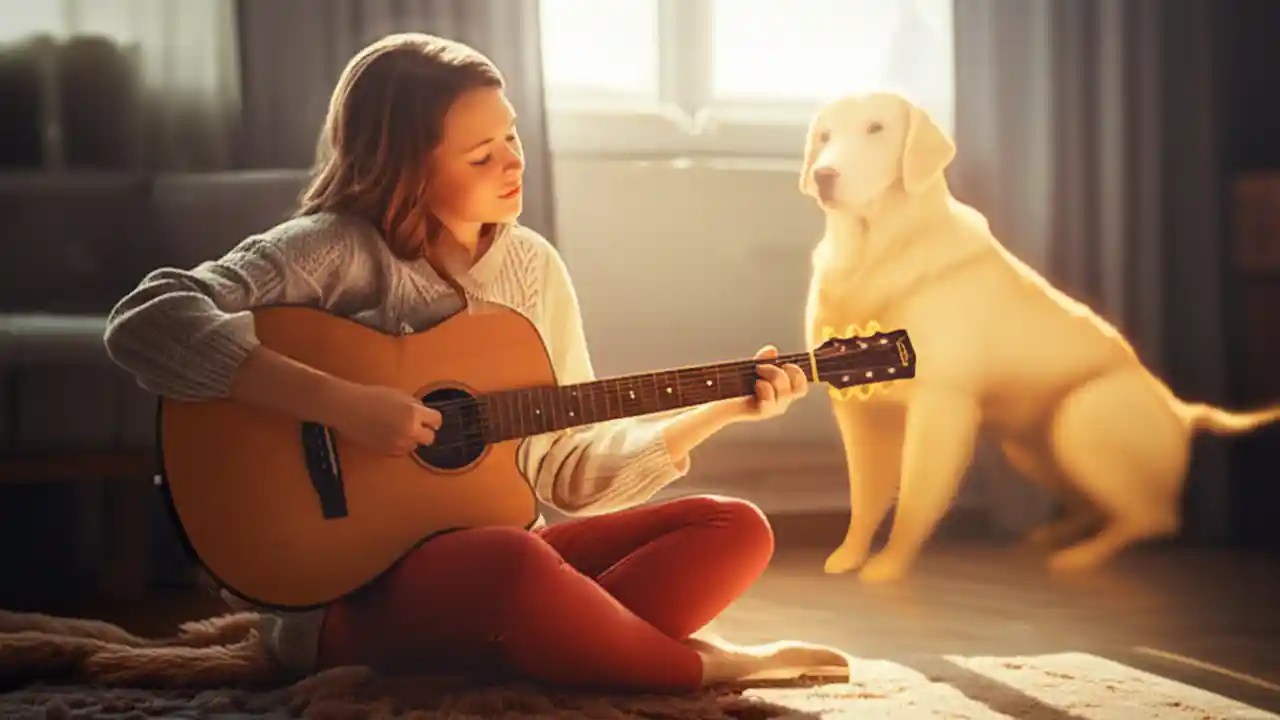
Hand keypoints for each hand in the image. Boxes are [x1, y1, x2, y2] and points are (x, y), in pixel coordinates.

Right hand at [327, 381, 441, 455]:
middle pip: (429, 438)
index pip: (436, 420)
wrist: (348, 408)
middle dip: (424, 431)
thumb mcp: (400, 395)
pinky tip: (389, 434)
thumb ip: (415, 406)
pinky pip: (400, 451)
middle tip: (416, 425)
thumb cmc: (372, 397)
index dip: (432, 418)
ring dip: (411, 439)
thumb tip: (424, 414)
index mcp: (413, 414)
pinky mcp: (387, 452)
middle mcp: (409, 431)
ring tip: (398, 428)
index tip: (429, 418)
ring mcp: (398, 444)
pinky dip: (399, 444)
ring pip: (414, 446)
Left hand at [730, 345, 808, 422]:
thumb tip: (772, 350)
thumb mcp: (752, 368)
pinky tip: (756, 383)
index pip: (801, 387)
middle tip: (761, 367)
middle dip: (781, 372)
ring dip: (773, 376)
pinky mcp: (762, 413)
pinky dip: (766, 388)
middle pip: (796, 388)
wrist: (720, 401)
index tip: (785, 364)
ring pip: (785, 393)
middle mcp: (781, 402)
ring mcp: (772, 409)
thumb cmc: (737, 384)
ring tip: (757, 371)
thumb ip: (763, 360)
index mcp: (783, 392)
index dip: (798, 374)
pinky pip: (771, 401)